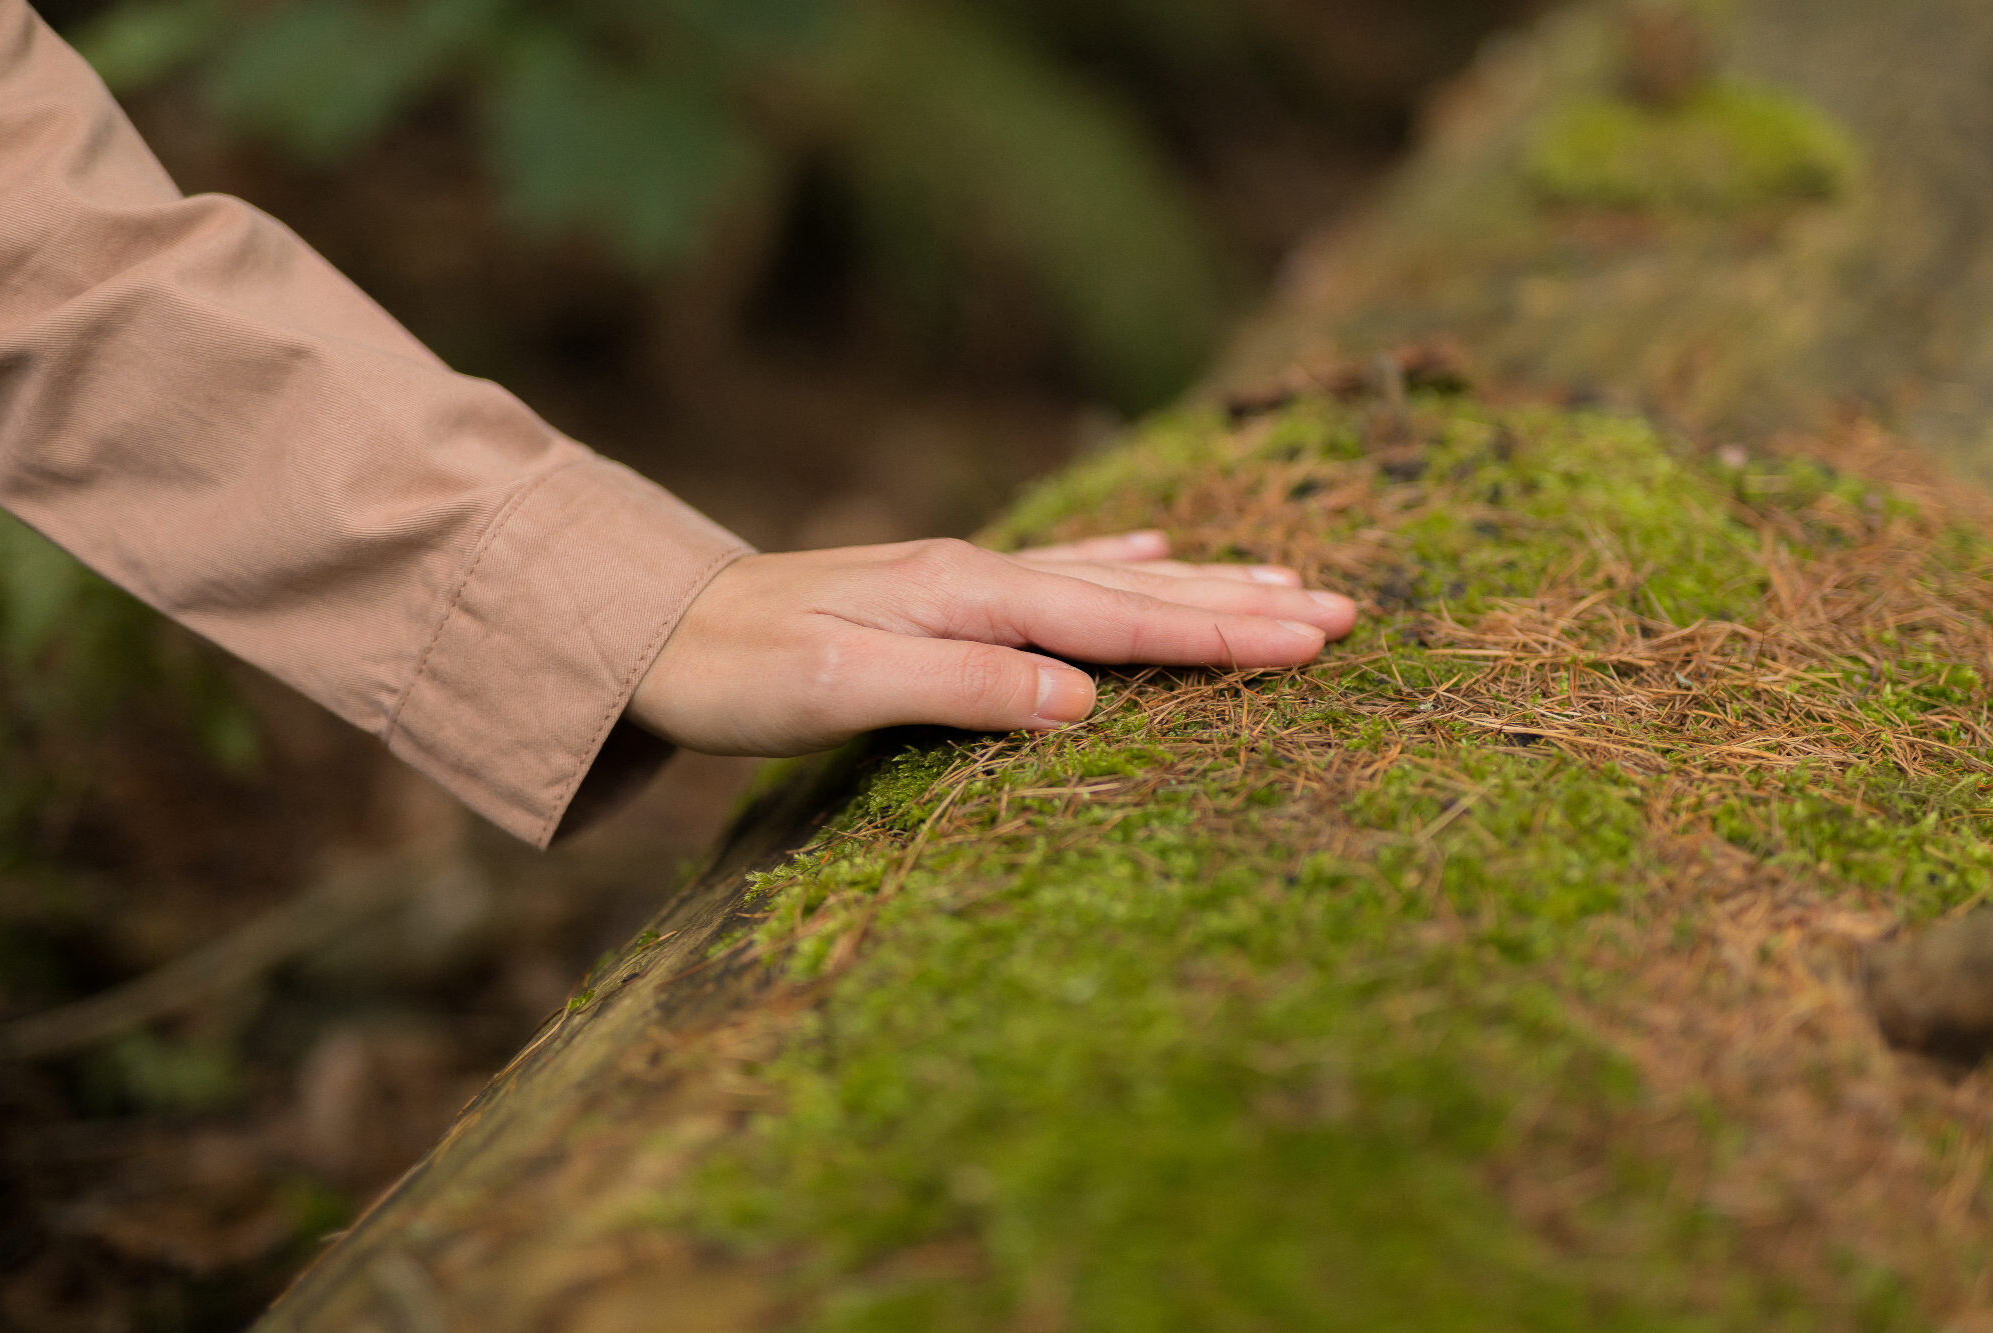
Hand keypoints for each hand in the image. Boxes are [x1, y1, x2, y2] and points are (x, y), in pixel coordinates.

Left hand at [629, 531, 1355, 755]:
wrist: (653, 627)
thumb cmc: (739, 671)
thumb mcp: (840, 687)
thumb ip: (962, 688)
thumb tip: (1083, 701)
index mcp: (968, 597)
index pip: (1119, 619)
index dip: (1219, 634)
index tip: (1313, 638)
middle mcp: (980, 573)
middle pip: (1138, 588)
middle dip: (1242, 605)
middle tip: (1346, 612)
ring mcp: (965, 575)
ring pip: (1113, 576)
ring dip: (1204, 584)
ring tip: (1289, 582)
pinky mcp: (943, 590)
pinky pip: (1061, 572)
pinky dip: (1124, 564)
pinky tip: (1161, 548)